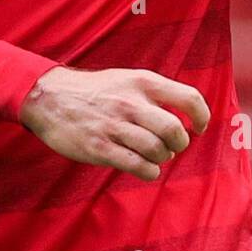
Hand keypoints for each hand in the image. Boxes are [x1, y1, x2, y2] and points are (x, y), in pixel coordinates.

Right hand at [19, 65, 209, 182]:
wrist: (49, 97)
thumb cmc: (94, 91)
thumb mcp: (126, 79)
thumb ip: (154, 93)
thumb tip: (186, 115)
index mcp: (142, 82)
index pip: (189, 98)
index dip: (202, 116)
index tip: (198, 127)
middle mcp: (131, 103)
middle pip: (175, 130)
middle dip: (180, 143)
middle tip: (173, 145)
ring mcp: (114, 126)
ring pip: (157, 151)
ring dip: (162, 158)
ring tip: (153, 155)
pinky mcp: (100, 148)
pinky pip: (138, 167)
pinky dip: (149, 172)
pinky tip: (144, 167)